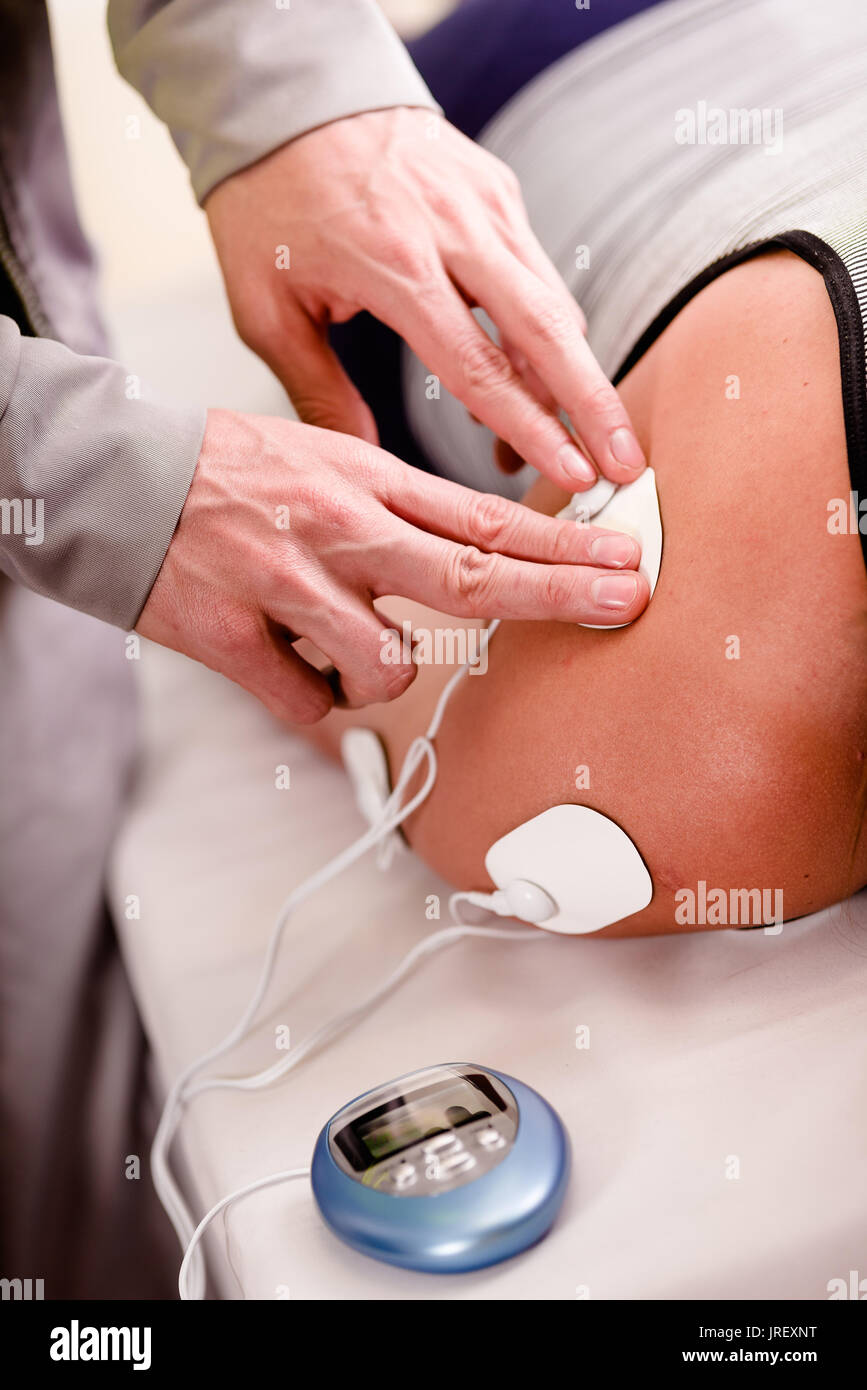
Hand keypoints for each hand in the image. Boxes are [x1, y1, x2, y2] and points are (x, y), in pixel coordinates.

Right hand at [137, 410, 648, 722]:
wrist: (111, 481)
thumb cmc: (227, 474)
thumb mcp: (323, 460)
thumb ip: (397, 506)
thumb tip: (475, 552)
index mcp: (363, 480)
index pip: (485, 519)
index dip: (563, 547)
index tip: (626, 560)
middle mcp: (337, 527)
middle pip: (470, 574)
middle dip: (558, 592)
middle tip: (624, 602)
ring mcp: (286, 581)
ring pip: (385, 660)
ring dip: (378, 670)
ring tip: (335, 641)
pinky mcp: (233, 635)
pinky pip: (309, 702)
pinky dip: (314, 698)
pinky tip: (288, 663)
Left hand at [205, 108, 645, 490]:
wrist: (292, 95)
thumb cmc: (271, 204)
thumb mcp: (266, 308)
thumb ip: (316, 389)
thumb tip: (357, 457)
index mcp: (395, 266)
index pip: (480, 366)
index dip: (531, 428)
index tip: (570, 475)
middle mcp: (454, 231)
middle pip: (546, 332)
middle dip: (594, 405)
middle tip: (627, 463)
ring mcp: (485, 205)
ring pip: (553, 304)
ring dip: (572, 378)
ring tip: (572, 440)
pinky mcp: (498, 190)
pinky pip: (538, 273)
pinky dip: (545, 332)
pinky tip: (530, 377)